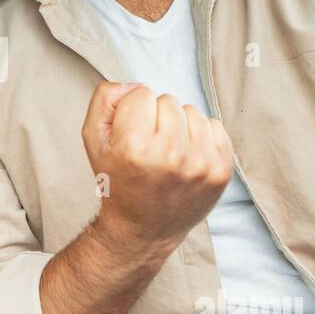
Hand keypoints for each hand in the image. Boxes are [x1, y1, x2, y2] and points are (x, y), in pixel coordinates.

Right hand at [80, 82, 233, 249]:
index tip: (131, 136)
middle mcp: (170, 156)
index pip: (141, 93)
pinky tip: (187, 156)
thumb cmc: (117, 181)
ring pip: (192, 111)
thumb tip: (134, 85)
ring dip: (180, 126)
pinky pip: (215, 125)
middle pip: (168, 100)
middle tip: (149, 147)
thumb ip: (104, 99)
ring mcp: (200, 165)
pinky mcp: (221, 171)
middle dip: (156, 117)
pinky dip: (201, 136)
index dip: (132, 111)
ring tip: (168, 152)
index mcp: (134, 149)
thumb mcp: (93, 140)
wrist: (144, 228)